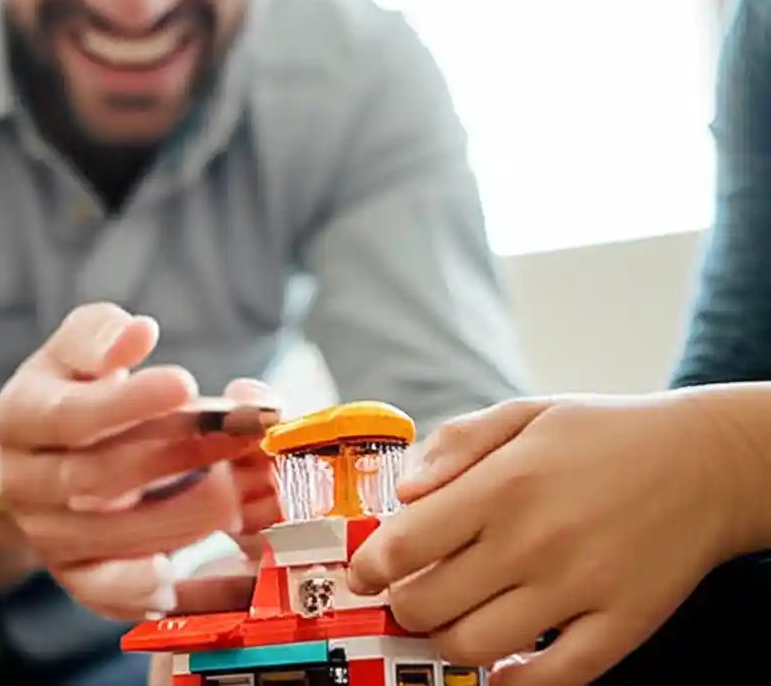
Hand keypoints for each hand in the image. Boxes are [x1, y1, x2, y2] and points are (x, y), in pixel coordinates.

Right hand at [0, 302, 279, 620]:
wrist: (42, 458)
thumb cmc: (75, 391)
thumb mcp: (79, 348)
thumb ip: (101, 335)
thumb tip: (138, 333)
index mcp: (22, 417)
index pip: (70, 415)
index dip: (127, 403)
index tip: (186, 382)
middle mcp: (25, 481)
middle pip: (96, 478)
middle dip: (176, 455)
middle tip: (240, 434)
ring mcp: (47, 533)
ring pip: (110, 537)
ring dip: (184, 516)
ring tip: (242, 488)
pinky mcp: (73, 574)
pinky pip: (101, 592)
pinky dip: (139, 589)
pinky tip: (180, 575)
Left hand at [347, 393, 748, 684]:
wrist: (707, 461)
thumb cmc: (603, 435)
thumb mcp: (524, 413)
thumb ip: (455, 445)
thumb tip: (404, 493)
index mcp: (503, 484)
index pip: (404, 546)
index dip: (369, 568)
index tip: (363, 575)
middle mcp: (535, 541)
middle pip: (427, 605)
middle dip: (402, 607)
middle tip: (408, 596)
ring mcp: (579, 589)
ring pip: (474, 648)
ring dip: (446, 642)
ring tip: (451, 621)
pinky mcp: (621, 625)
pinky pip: (552, 679)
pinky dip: (512, 683)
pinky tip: (500, 665)